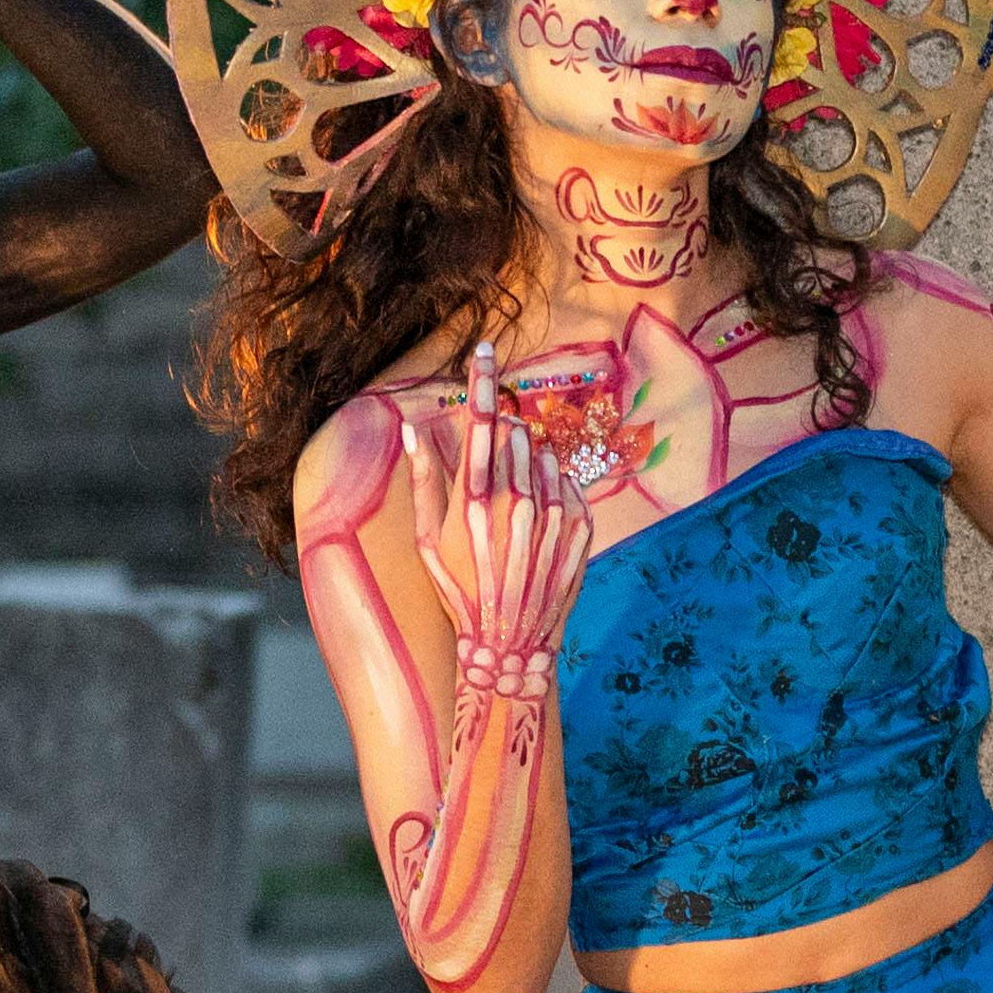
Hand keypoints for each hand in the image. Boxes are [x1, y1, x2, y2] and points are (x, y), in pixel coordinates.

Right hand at [392, 397, 597, 686]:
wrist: (512, 642)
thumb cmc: (460, 591)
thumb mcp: (428, 541)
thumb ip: (423, 481)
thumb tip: (412, 429)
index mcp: (475, 499)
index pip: (480, 421)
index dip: (481, 380)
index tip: (485, 349)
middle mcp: (517, 499)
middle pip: (512, 433)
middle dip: (499, 438)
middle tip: (488, 477)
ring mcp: (553, 512)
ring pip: (540, 455)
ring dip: (523, 466)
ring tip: (511, 510)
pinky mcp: (580, 525)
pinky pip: (565, 481)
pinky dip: (549, 488)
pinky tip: (534, 523)